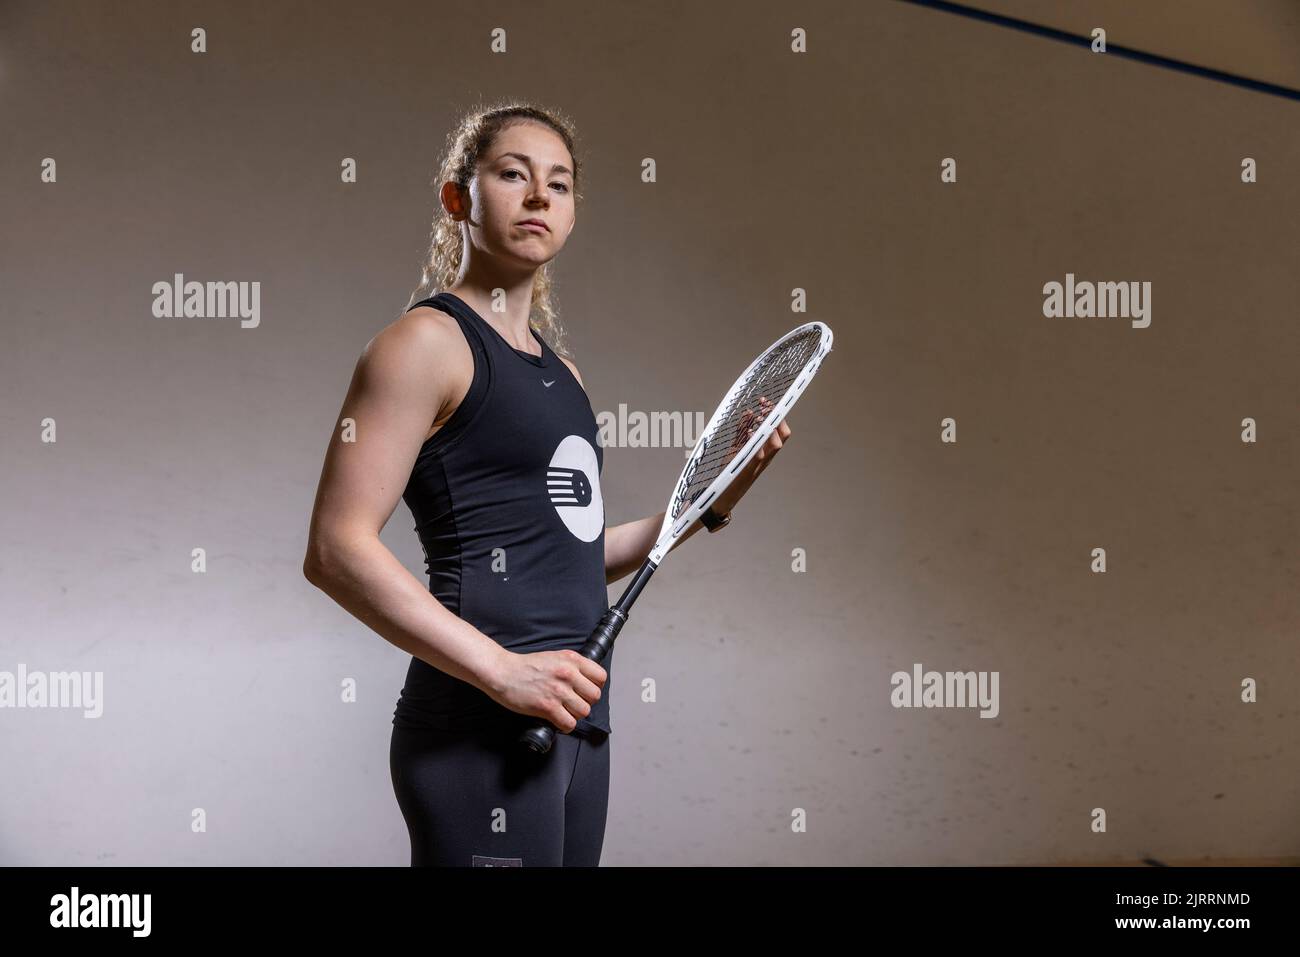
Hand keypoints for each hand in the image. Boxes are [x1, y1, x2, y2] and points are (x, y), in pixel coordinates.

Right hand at [483, 648, 606, 733]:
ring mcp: (558, 691)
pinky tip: (557, 720)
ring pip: (584, 711)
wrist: (503, 672)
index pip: (600, 676)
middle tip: (573, 703)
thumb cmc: (526, 666)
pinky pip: (569, 723)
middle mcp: (568, 674)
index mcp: (571, 660)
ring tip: (564, 711)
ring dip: (575, 714)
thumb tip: (587, 680)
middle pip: (595, 696)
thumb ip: (572, 666)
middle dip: (586, 702)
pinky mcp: (547, 707)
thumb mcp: (554, 656)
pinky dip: (565, 726)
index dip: (595, 686)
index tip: (586, 691)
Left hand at [710, 395, 790, 514]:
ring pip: (775, 446)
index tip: (767, 402)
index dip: (777, 416)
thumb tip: (749, 413)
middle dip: (776, 418)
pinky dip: (755, 442)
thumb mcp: (737, 449)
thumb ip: (743, 432)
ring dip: (768, 427)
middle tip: (765, 405)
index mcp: (765, 453)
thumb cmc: (730, 473)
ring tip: (759, 414)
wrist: (720, 497)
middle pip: (783, 437)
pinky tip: (749, 432)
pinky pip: (757, 455)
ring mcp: (758, 466)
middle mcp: (766, 459)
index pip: (780, 432)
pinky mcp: (747, 471)